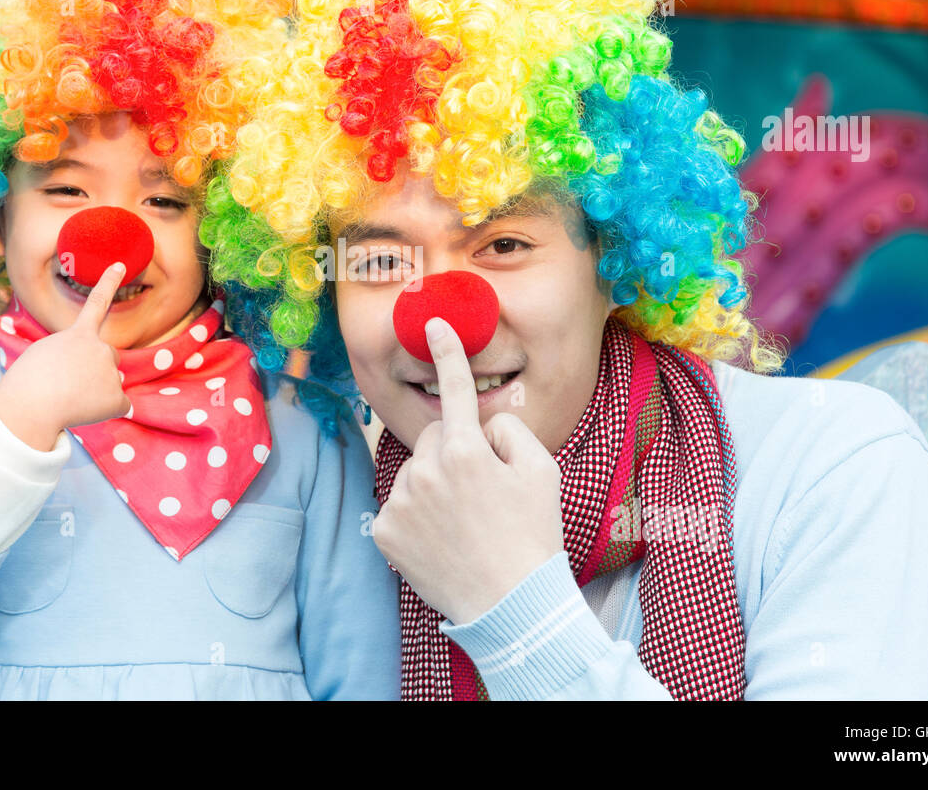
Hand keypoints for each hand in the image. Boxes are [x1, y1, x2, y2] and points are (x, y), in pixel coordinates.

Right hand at [0, 262, 131, 449]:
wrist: (29, 407)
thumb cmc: (27, 384)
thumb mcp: (45, 354)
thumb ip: (71, 353)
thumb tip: (90, 375)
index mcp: (78, 335)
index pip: (97, 303)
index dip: (109, 283)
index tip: (121, 264)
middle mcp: (101, 348)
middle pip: (109, 356)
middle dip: (95, 368)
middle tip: (69, 382)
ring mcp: (111, 372)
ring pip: (112, 381)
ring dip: (97, 389)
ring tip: (71, 397)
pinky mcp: (117, 397)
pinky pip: (119, 405)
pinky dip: (105, 411)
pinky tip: (84, 411)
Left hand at [371, 317, 565, 624]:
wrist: (511, 605)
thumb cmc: (532, 537)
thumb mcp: (543, 472)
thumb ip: (511, 431)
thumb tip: (482, 423)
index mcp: (465, 451)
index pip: (454, 389)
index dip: (446, 351)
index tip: (433, 322)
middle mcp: (425, 470)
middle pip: (436, 438)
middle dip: (455, 451)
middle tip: (484, 492)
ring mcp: (400, 502)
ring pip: (415, 472)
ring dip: (435, 484)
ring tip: (464, 523)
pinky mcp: (385, 531)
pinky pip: (399, 505)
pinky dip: (417, 516)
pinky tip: (442, 539)